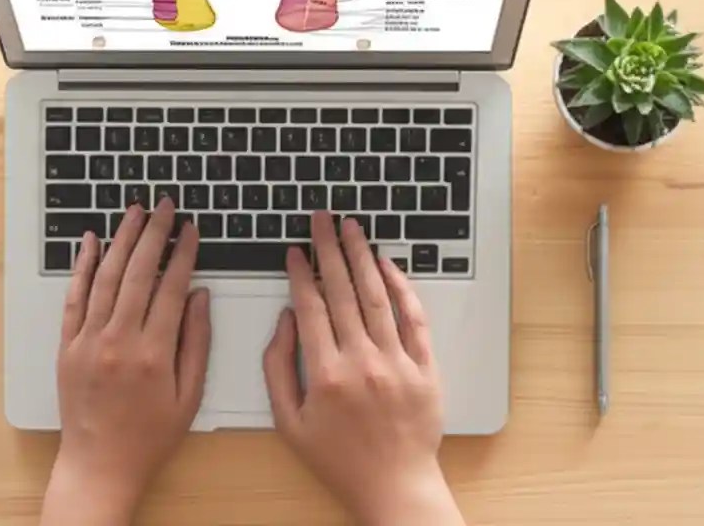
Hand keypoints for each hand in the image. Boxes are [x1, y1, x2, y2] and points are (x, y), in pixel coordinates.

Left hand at [40, 200, 210, 525]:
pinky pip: (74, 297)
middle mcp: (118, 341)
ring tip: (135, 211)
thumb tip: (199, 295)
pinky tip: (92, 241)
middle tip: (165, 206)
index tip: (190, 229)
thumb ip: (197, 342)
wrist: (100, 463)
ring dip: (121, 239)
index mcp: (154, 354)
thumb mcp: (190, 395)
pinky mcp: (67, 346)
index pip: (171, 287)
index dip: (183, 253)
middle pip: (138, 272)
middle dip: (154, 233)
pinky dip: (83, 266)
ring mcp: (88, 341)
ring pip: (106, 277)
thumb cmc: (150, 435)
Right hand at [263, 212, 463, 525]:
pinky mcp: (424, 367)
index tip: (294, 251)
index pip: (311, 308)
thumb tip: (285, 320)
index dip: (300, 274)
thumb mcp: (289, 421)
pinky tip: (387, 264)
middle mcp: (363, 362)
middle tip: (322, 219)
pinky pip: (413, 318)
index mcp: (326, 374)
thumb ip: (278, 368)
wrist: (393, 485)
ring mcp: (397, 362)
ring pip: (377, 297)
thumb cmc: (338, 458)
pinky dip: (401, 288)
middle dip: (329, 249)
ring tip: (352, 228)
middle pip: (343, 292)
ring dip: (362, 256)